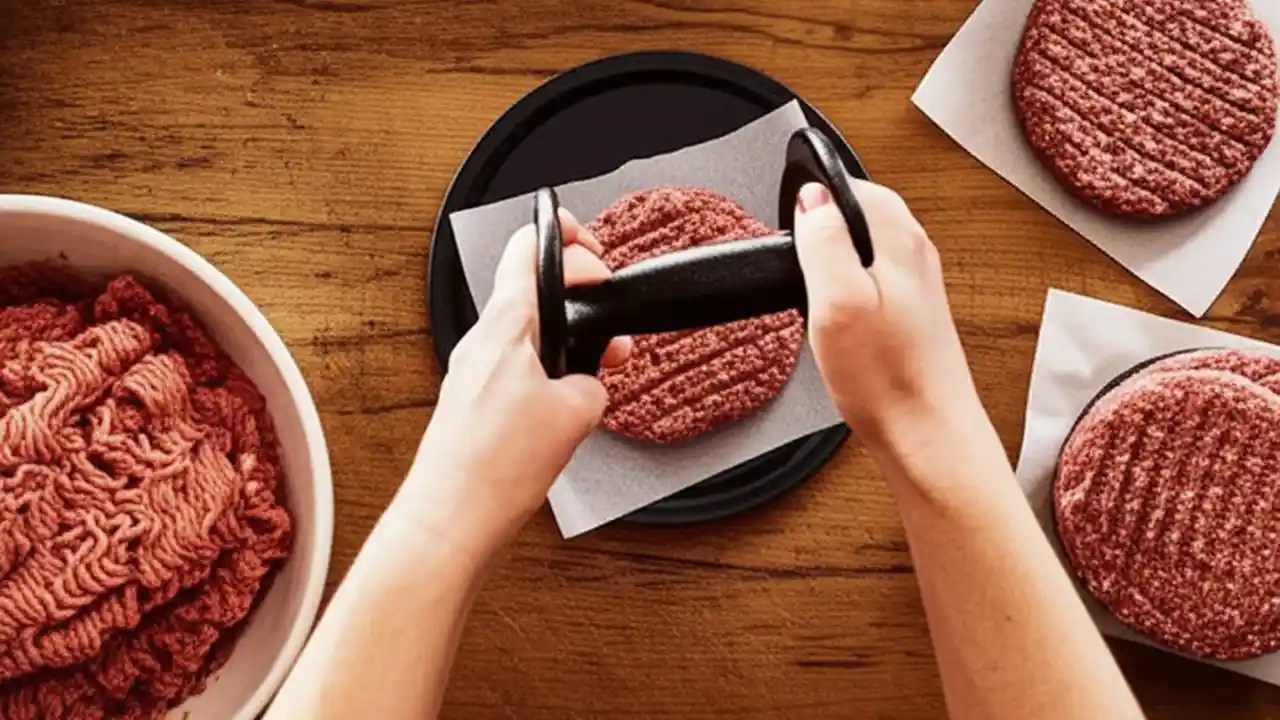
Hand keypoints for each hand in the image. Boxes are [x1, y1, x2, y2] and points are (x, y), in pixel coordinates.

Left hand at [392, 211, 629, 563]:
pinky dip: (547, 371)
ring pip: (528, 332)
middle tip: (610, 321)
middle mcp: (484, 341)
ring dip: (566, 339)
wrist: (449, 519)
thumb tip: (590, 385)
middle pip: (534, 291)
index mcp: (506, 324)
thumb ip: (592, 383)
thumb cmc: (491, 468)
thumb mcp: (574, 414)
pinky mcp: (476, 404)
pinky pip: (518, 368)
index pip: (529, 248)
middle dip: (579, 297)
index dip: (566, 237)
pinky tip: (565, 403)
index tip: (596, 251)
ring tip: (596, 367)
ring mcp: (476, 372)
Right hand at [792, 181, 983, 465]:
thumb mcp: (836, 301)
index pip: (852, 185)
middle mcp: (916, 255)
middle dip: (824, 229)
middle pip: (860, 214)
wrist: (927, 436)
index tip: (791, 229)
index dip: (815, 198)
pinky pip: (872, 281)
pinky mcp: (911, 315)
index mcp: (900, 239)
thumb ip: (823, 241)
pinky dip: (847, 291)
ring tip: (813, 294)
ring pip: (866, 249)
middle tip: (797, 263)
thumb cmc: (887, 379)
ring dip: (835, 261)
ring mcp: (917, 286)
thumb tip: (812, 196)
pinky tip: (835, 321)